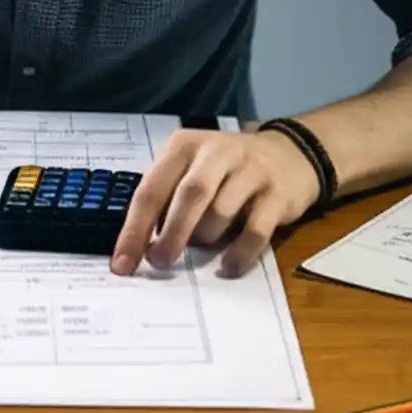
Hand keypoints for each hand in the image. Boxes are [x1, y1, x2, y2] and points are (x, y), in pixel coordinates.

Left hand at [110, 128, 320, 276]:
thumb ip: (166, 200)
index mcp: (183, 147)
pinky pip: (255, 231)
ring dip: (207, 239)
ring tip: (205, 244)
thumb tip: (141, 249)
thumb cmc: (224, 171)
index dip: (134, 230)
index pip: (151, 190)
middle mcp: (217, 152)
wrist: (289, 155)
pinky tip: (229, 265)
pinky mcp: (278, 193)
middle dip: (171, 234)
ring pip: (221, 213)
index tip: (123, 265)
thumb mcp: (189, 170)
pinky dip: (239, 254)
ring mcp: (251, 170)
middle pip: (189, 195)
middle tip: (160, 263)